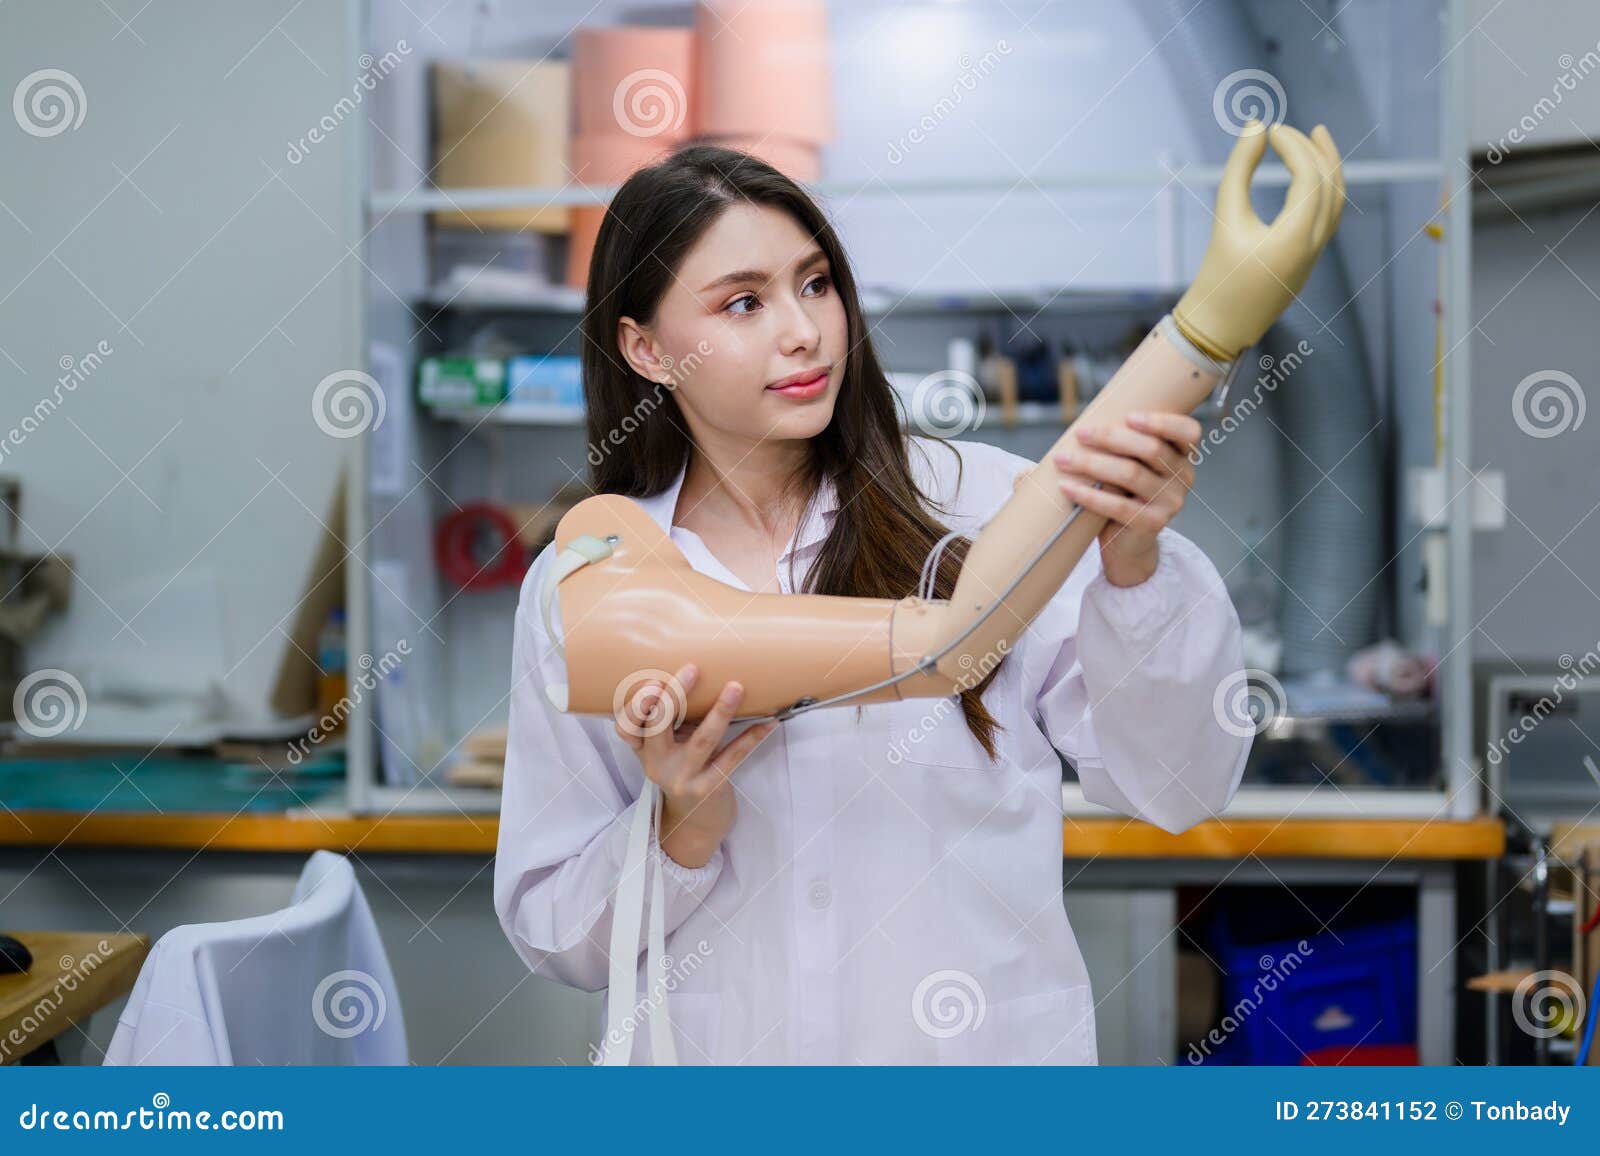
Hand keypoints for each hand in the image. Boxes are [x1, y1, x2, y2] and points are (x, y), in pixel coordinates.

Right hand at [614, 663, 778, 868]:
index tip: (653, 682)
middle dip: (674, 695)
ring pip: (701, 740)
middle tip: (693, 669)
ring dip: (720, 711)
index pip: (625, 726)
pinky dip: (750, 739)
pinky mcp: (707, 789)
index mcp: (642, 748)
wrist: (696, 821)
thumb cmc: (683, 769)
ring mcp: (682, 777)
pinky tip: (767, 723)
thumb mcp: (666, 747)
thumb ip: (669, 719)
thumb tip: (693, 671)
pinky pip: (731, 759)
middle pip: (658, 726)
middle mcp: (657, 763)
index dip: (636, 706)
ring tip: (736, 688)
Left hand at [1051, 411, 1201, 586]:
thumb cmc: (1120, 496)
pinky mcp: (1152, 524)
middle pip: (1150, 448)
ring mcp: (1170, 503)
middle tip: (1080, 433)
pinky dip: (1088, 494)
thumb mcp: (1122, 467)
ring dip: (1092, 463)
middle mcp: (1182, 478)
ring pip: (1130, 474)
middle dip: (1111, 437)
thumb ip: (1107, 448)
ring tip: (1062, 459)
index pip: (1188, 432)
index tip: (1129, 416)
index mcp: (1181, 457)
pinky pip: (1118, 506)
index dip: (1162, 421)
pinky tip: (1066, 487)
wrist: (1126, 545)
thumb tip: (1062, 439)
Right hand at [1172, 119, 1344, 360]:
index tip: (1270, 130)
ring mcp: (1315, 255)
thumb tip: (1255, 126)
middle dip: (1313, 151)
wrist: (1219, 327)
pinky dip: (1322, 190)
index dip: (1293, 146)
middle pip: (1331, 185)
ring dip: (1328, 168)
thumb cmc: (1217, 274)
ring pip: (1336, 202)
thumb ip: (1239, 170)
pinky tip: (1306, 178)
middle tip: (1289, 130)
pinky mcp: (1307, 261)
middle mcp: (1314, 245)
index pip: (1309, 177)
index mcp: (1296, 237)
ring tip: (1315, 139)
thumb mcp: (1225, 218)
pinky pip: (1327, 217)